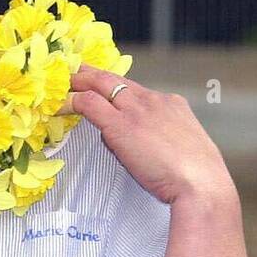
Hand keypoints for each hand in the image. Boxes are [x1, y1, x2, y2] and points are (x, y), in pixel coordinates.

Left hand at [61, 64, 235, 205]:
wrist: (202, 186)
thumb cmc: (192, 178)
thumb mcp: (176, 149)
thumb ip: (153, 140)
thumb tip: (126, 142)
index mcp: (170, 104)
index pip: (133, 89)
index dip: (111, 86)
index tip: (97, 85)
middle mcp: (153, 100)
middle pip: (113, 78)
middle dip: (88, 72)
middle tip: (68, 70)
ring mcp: (136, 110)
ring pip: (98, 84)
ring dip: (74, 83)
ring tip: (54, 84)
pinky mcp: (120, 124)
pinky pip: (87, 104)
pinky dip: (68, 102)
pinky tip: (55, 106)